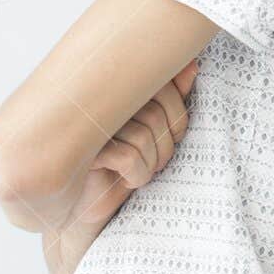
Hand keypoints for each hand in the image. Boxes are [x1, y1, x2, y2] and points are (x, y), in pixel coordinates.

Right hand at [44, 59, 198, 273]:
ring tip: (138, 172)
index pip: (165, 89)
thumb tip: (191, 65)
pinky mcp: (82, 151)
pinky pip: (128, 156)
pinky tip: (124, 180)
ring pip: (144, 135)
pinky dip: (137, 174)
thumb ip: (171, 100)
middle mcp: (102, 104)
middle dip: (166, 145)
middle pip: (156, 113)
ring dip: (152, 164)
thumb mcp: (156, 135)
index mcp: (119, 94)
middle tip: (156, 161)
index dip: (179, 119)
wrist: (87, 209)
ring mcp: (89, 126)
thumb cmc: (123, 169)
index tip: (172, 138)